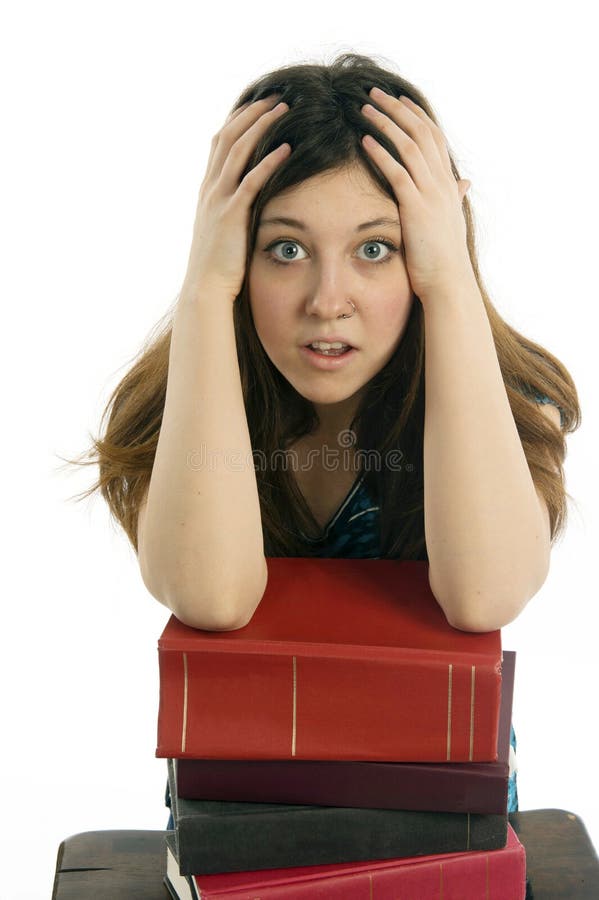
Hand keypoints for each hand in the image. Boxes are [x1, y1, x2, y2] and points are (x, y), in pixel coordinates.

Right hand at [180, 96, 290, 303]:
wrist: (205, 288)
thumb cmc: (218, 265)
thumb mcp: (221, 229)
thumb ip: (231, 209)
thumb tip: (248, 201)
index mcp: (208, 189)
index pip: (220, 142)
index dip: (239, 118)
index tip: (259, 103)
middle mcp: (210, 189)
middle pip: (229, 137)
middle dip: (252, 113)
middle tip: (276, 96)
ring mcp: (219, 200)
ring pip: (238, 151)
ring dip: (262, 127)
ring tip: (283, 110)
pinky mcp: (232, 215)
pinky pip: (251, 181)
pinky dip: (269, 162)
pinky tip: (287, 149)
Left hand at [361, 87, 473, 304]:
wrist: (449, 282)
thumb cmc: (445, 258)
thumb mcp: (451, 221)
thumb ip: (453, 198)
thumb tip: (463, 184)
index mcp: (448, 183)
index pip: (434, 137)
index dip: (417, 115)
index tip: (400, 99)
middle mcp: (442, 182)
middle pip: (420, 132)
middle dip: (397, 109)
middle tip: (375, 93)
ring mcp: (430, 193)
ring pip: (408, 145)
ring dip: (385, 123)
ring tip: (364, 109)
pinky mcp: (416, 207)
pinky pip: (396, 172)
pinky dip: (380, 154)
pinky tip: (364, 141)